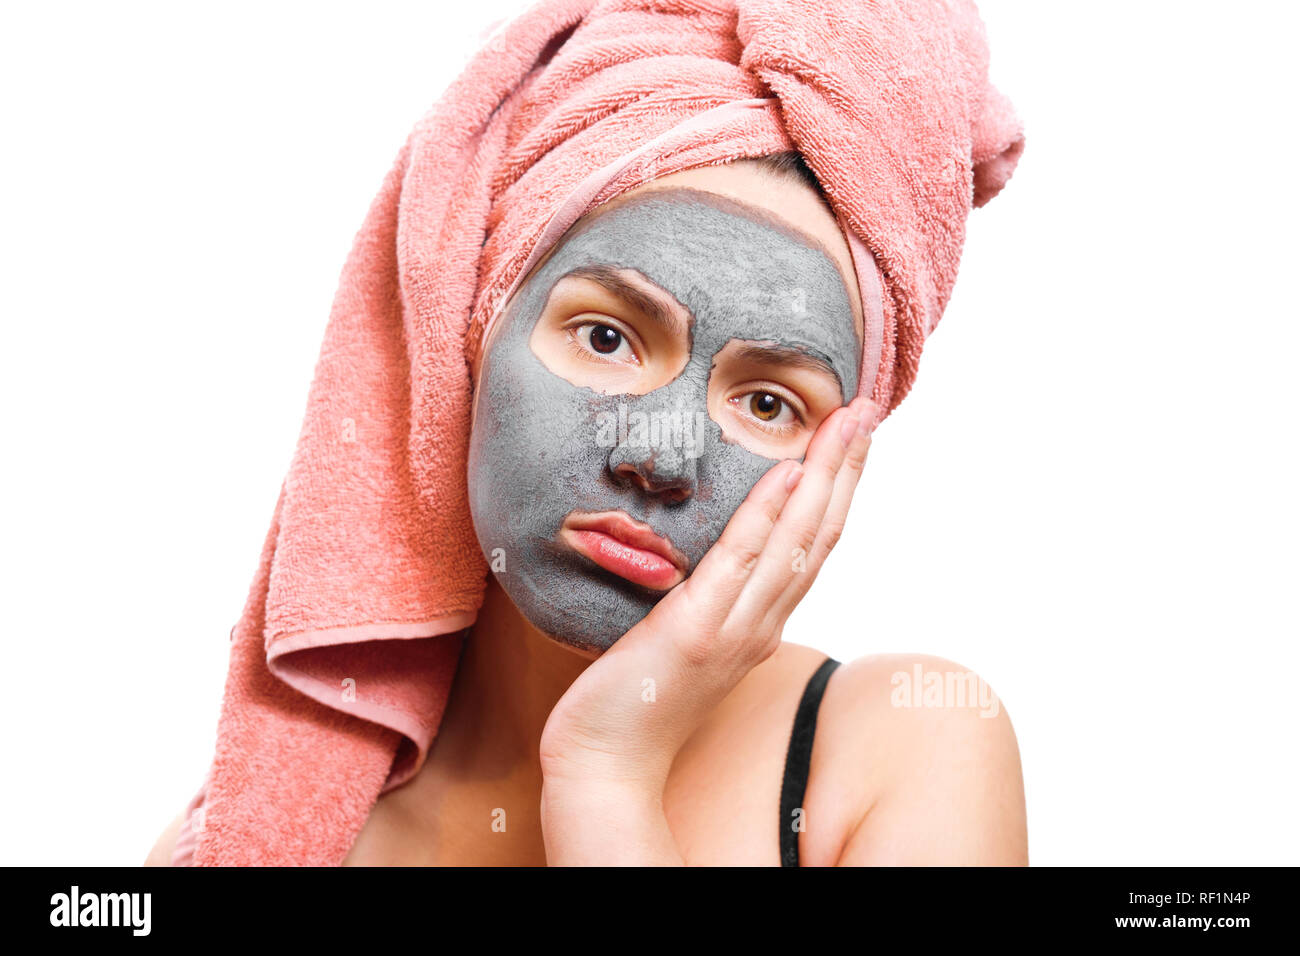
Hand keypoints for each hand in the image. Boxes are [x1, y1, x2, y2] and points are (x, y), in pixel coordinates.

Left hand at [538, 395, 879, 863]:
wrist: (604, 762)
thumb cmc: (636, 700)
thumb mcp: (685, 640)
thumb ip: (708, 600)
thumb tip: (708, 557)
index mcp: (761, 625)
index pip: (812, 547)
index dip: (837, 492)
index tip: (850, 441)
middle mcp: (762, 625)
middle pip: (820, 536)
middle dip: (846, 470)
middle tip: (866, 411)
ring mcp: (735, 630)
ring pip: (796, 542)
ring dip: (825, 477)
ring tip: (845, 424)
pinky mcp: (697, 632)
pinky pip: (740, 563)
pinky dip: (768, 515)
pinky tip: (785, 474)